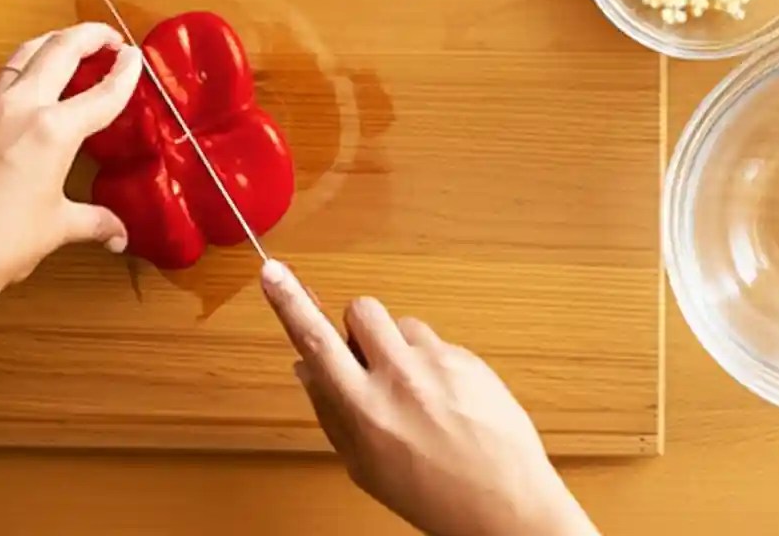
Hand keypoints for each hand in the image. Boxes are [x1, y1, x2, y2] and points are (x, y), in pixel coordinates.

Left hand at [0, 23, 142, 315]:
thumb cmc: (1, 244)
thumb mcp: (57, 228)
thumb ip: (94, 221)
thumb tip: (117, 234)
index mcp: (53, 131)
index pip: (102, 92)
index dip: (125, 73)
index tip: (136, 57)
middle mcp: (20, 108)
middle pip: (60, 50)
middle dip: (89, 36)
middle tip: (110, 39)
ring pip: (24, 55)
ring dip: (53, 43)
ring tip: (71, 48)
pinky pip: (1, 80)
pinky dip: (24, 69)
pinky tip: (31, 87)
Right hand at [260, 261, 597, 535]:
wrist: (506, 506)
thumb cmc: (434, 496)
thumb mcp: (365, 467)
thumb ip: (332, 412)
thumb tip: (306, 368)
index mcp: (366, 409)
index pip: (316, 342)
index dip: (289, 304)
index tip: (272, 272)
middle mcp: (401, 379)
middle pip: (362, 310)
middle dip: (358, 326)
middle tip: (368, 358)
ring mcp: (440, 364)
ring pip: (403, 324)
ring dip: (401, 347)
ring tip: (418, 393)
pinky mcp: (471, 359)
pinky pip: (439, 344)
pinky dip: (435, 365)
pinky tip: (447, 403)